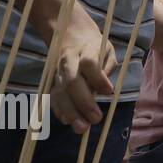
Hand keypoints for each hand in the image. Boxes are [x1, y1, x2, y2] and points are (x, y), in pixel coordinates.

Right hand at [50, 10, 116, 133]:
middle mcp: (68, 61)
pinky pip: (53, 97)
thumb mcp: (107, 50)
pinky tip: (68, 121)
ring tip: (81, 128)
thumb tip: (105, 90)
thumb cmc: (96, 46)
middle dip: (84, 103)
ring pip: (60, 93)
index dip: (98, 78)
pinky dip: (59, 110)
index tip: (109, 91)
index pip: (89, 63)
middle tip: (96, 119)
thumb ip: (106, 67)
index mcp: (86, 49)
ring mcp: (58, 72)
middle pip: (72, 82)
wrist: (71, 35)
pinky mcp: (52, 81)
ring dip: (70, 112)